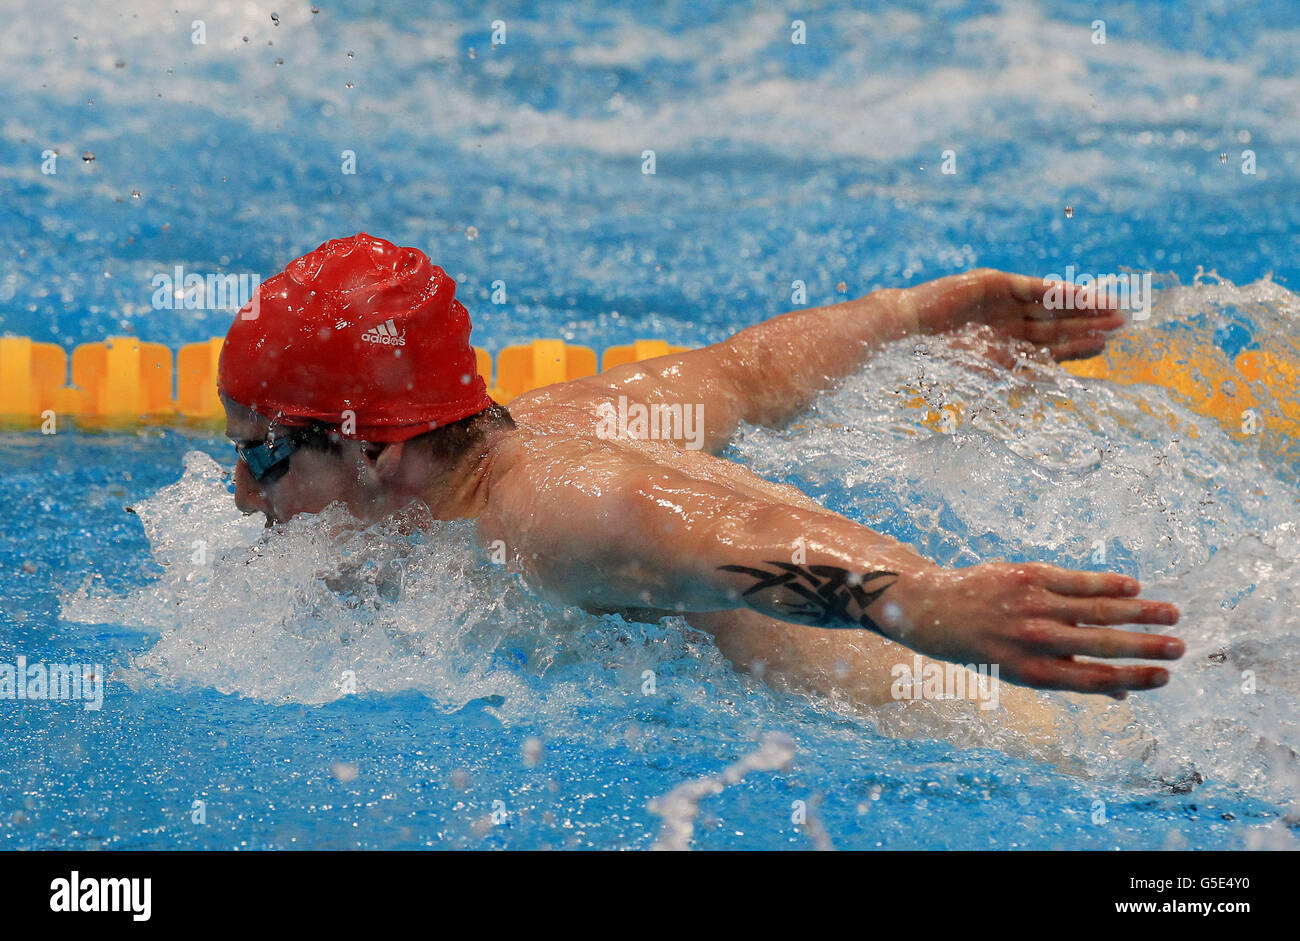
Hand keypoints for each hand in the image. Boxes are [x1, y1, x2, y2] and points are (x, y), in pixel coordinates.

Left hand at [895, 561, 1183, 696]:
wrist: (932, 608)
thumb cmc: (982, 645)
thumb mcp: (1017, 671)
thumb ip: (1067, 676)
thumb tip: (1120, 695)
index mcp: (1032, 671)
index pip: (1094, 679)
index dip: (1133, 679)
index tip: (1166, 677)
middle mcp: (1034, 639)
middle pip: (1102, 645)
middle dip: (1146, 647)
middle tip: (1181, 648)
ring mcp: (1032, 605)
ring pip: (1097, 609)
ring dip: (1139, 611)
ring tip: (1172, 614)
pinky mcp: (1028, 575)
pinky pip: (1076, 580)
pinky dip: (1107, 582)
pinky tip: (1134, 585)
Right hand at [904, 269, 1126, 360]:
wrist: (906, 331)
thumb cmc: (937, 360)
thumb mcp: (986, 372)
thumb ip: (1022, 374)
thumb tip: (1061, 382)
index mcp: (1005, 350)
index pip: (1051, 348)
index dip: (1079, 345)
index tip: (1108, 344)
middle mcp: (1008, 325)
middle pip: (1058, 325)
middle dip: (1090, 324)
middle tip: (1124, 323)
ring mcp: (1003, 303)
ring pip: (1053, 305)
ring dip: (1083, 307)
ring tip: (1114, 308)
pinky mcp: (997, 283)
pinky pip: (1036, 288)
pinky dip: (1061, 292)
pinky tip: (1085, 295)